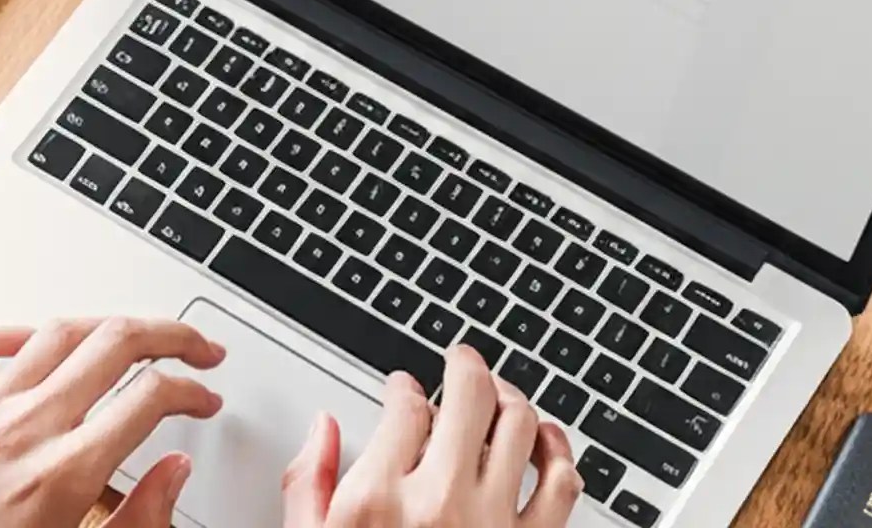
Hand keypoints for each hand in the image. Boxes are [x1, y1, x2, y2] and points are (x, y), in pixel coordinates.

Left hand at [0, 318, 227, 527]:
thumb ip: (141, 518)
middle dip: (173, 336)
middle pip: (117, 342)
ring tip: (136, 335)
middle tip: (196, 348)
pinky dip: (20, 333)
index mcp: (65, 474)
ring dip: (110, 324)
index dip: (193, 390)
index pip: (152, 397)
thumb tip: (175, 471)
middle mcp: (24, 431)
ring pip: (60, 331)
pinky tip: (44, 344)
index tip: (205, 398)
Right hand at [281, 346, 584, 527]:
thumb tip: (322, 429)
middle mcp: (439, 501)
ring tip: (503, 394)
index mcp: (377, 501)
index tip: (405, 388)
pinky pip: (561, 482)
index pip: (404, 407)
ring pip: (521, 425)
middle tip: (462, 360)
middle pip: (470, 395)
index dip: (405, 386)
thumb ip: (310, 486)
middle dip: (466, 365)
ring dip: (514, 398)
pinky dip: (559, 450)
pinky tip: (548, 441)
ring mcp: (491, 525)